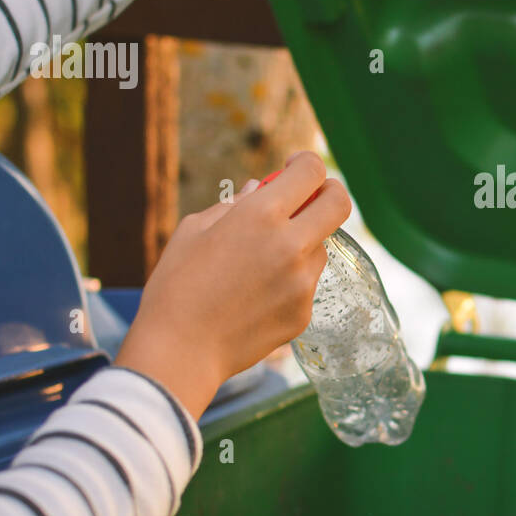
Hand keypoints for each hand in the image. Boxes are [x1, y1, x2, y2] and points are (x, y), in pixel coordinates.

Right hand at [115, 152, 351, 418]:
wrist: (179, 352)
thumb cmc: (176, 286)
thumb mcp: (194, 231)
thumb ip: (235, 204)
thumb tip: (261, 187)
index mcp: (260, 216)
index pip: (311, 172)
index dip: (306, 163)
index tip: (293, 168)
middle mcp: (290, 246)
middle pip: (339, 204)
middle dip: (329, 192)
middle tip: (309, 197)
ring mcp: (302, 282)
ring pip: (320, 247)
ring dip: (302, 243)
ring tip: (259, 263)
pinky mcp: (304, 312)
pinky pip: (307, 283)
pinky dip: (291, 280)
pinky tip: (256, 295)